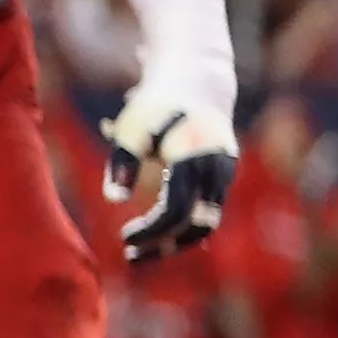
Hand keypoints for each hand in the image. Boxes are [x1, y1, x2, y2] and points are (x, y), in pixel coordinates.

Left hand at [103, 82, 238, 260]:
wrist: (195, 81)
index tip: (124, 240)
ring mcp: (224, 175)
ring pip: (205, 222)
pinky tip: (163, 236)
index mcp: (193, 159)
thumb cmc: (156, 105)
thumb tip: (113, 199)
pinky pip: (208, 211)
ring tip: (142, 250)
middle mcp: (216, 171)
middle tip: (130, 256)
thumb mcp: (132, 126)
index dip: (151, 231)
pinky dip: (186, 225)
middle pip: (195, 225)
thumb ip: (123, 161)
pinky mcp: (223, 177)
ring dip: (175, 240)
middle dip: (163, 245)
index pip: (175, 210)